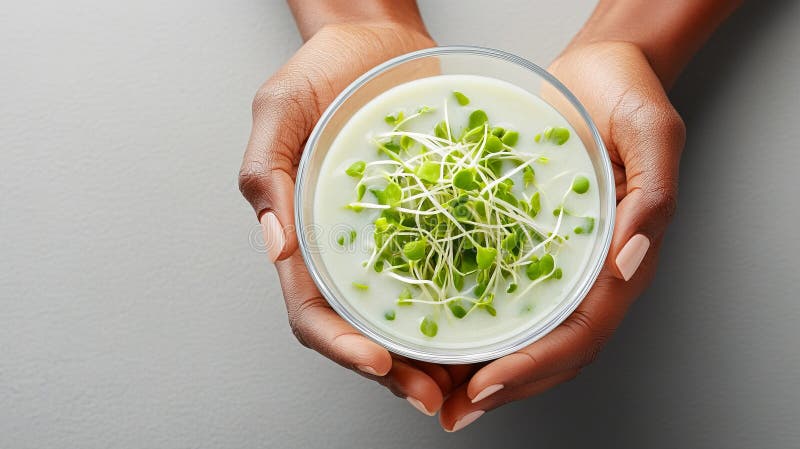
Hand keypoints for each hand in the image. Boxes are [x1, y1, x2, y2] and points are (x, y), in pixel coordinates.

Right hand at [239, 23, 459, 414]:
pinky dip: (462, 306)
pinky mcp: (429, 220)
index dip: (340, 343)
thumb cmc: (323, 70)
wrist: (376, 42)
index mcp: (302, 233)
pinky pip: (445, 270)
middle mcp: (346, 249)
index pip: (312, 308)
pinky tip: (491, 324)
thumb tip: (276, 244)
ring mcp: (390, 239)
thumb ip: (265, 171)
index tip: (376, 361)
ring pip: (405, 314)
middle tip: (435, 397)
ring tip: (467, 383)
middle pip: (361, 328)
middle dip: (393, 371)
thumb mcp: (280, 109)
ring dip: (432, 356)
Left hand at [438, 41, 685, 430]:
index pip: (581, 331)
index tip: (487, 385)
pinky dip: (469, 321)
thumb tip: (627, 263)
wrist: (597, 72)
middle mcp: (587, 272)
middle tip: (450, 410)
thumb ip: (652, 197)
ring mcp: (556, 262)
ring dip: (480, 368)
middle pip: (549, 349)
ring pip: (522, 332)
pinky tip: (435, 334)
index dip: (535, 364)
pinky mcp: (526, 243)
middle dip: (501, 386)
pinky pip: (499, 292)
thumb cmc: (627, 96)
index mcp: (620, 259)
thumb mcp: (651, 133)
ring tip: (433, 390)